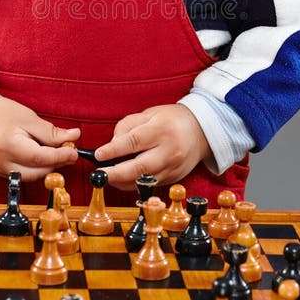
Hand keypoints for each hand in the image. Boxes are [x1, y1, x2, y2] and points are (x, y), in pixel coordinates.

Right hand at [0, 85, 79, 179]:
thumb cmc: (2, 113)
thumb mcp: (29, 118)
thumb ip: (51, 132)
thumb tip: (73, 137)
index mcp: (8, 145)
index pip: (40, 157)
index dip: (60, 156)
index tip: (74, 152)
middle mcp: (0, 161)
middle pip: (37, 171)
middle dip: (56, 162)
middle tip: (69, 151)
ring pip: (31, 176)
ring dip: (47, 167)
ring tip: (57, 152)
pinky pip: (23, 175)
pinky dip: (36, 168)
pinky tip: (43, 156)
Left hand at [93, 104, 210, 190]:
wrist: (202, 131)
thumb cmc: (171, 119)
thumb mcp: (149, 114)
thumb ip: (127, 127)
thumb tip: (111, 145)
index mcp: (162, 129)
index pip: (134, 142)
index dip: (114, 150)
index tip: (98, 154)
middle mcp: (169, 151)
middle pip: (139, 167)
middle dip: (115, 173)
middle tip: (99, 174)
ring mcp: (173, 167)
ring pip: (143, 181)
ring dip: (122, 182)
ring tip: (108, 177)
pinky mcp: (174, 178)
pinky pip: (150, 185)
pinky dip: (134, 184)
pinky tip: (123, 180)